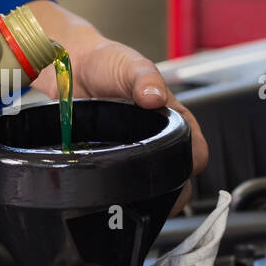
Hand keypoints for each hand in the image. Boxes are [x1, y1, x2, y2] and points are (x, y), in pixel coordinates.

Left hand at [26, 0, 208, 211]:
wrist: (70, 66)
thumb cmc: (108, 62)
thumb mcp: (130, 65)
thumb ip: (144, 77)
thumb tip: (154, 97)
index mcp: (171, 118)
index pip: (195, 147)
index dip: (193, 161)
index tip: (185, 169)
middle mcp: (156, 138)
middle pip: (177, 174)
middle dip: (174, 189)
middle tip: (159, 198)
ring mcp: (134, 152)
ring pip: (151, 183)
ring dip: (149, 195)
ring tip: (137, 203)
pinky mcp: (110, 160)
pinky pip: (122, 182)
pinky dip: (123, 192)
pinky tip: (115, 196)